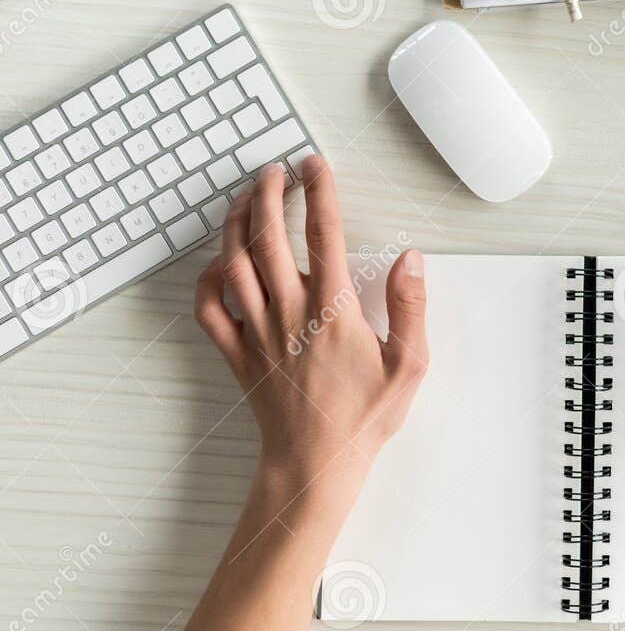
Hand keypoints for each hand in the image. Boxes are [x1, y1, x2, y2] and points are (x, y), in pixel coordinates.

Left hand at [192, 157, 428, 507]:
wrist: (315, 464)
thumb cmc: (363, 418)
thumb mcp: (409, 364)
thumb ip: (411, 307)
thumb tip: (410, 260)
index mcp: (332, 309)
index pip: (324, 233)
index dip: (319, 192)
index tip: (316, 166)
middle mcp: (289, 312)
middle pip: (269, 236)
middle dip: (269, 193)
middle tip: (276, 170)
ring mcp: (257, 332)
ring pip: (235, 262)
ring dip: (237, 223)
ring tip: (246, 198)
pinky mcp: (238, 354)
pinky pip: (209, 309)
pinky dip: (208, 278)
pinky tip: (219, 262)